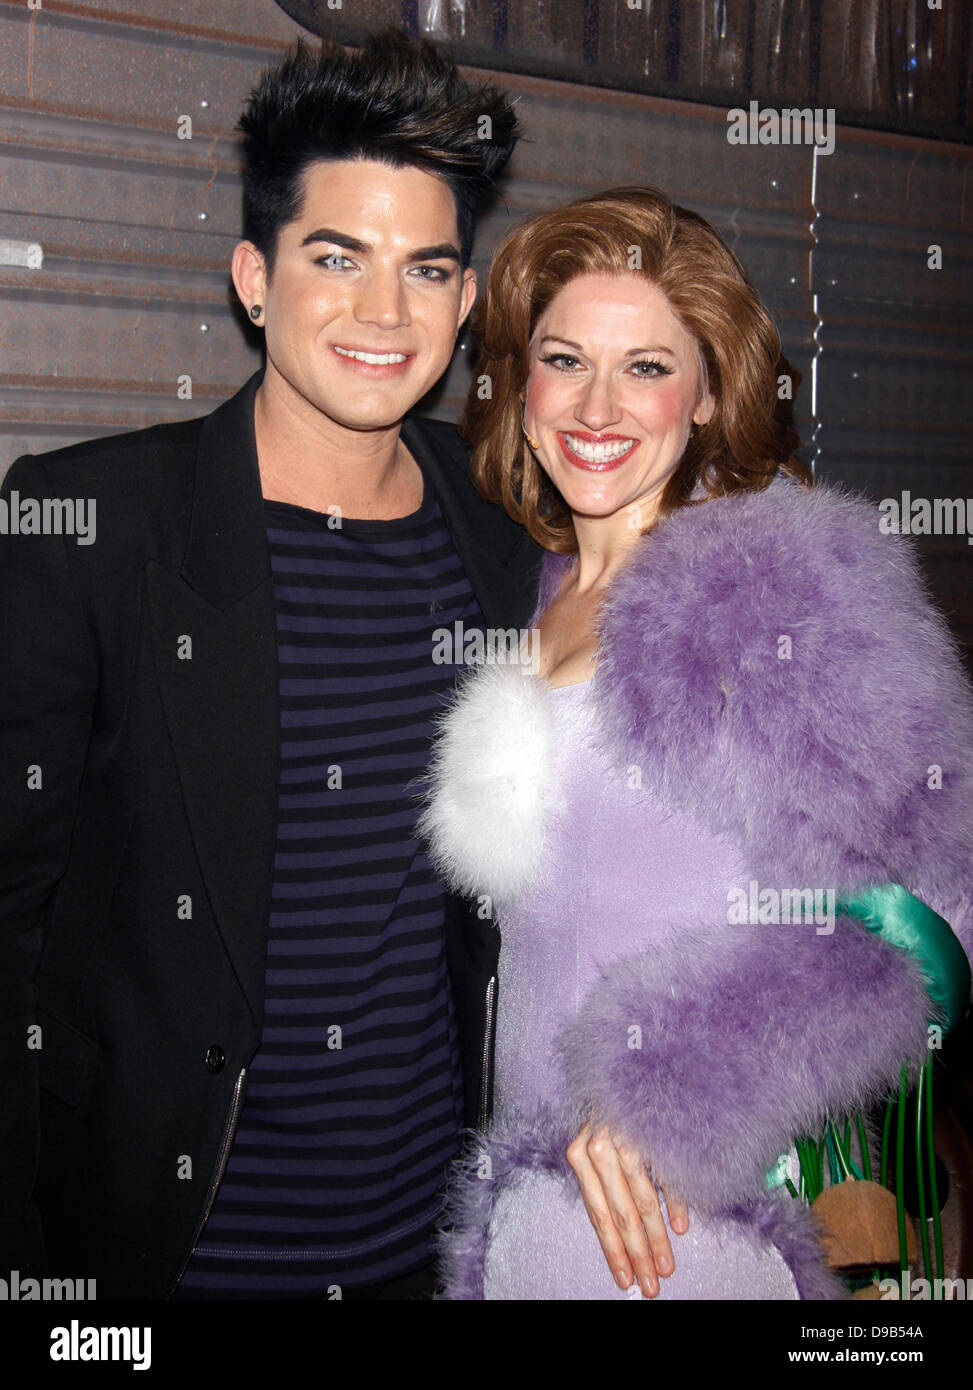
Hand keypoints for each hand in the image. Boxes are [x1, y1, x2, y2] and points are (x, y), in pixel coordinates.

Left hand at [566, 1121, 688, 1297]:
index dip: (613, 1250)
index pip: (598, 1214)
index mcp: (581, 1155)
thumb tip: (632, 1234)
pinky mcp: (648, 1127)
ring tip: (667, 1265)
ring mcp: (623, 1136)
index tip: (625, 1280)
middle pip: (620, 1214)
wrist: (629, 1060)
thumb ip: (614, 1187)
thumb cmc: (615, 1110)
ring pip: (641, 1199)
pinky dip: (673, 1202)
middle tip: (651, 1284)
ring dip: (657, 1237)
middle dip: (637, 1254)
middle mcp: (598, 1146)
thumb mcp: (603, 1146)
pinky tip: (679, 1226)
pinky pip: (663, 1175)